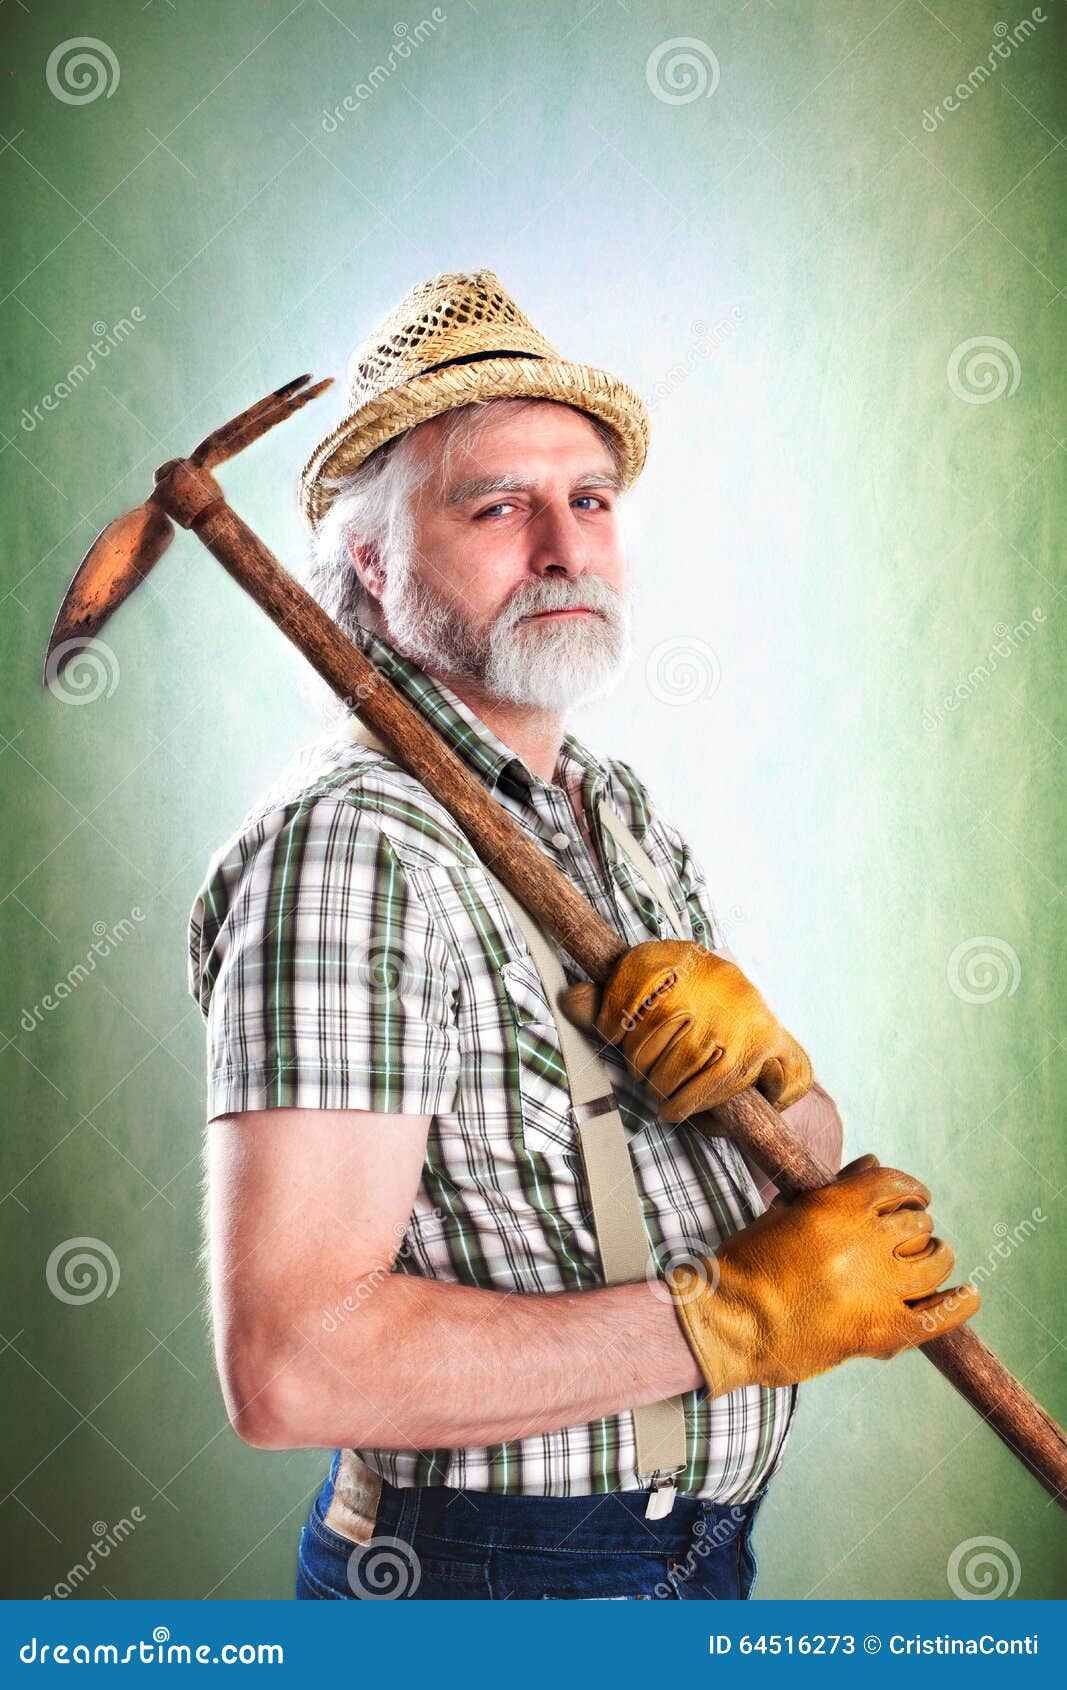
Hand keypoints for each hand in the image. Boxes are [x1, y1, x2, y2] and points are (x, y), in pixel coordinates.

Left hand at [559, 939, 812, 1121]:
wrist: (748, 1006)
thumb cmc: (682, 996)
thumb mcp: (643, 985)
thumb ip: (603, 998)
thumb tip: (570, 1003)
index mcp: (670, 957)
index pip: (624, 995)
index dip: (612, 1023)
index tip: (615, 1035)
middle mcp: (704, 980)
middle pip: (646, 1038)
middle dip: (637, 1062)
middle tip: (640, 1069)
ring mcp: (730, 1015)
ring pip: (674, 1066)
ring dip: (658, 1086)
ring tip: (655, 1087)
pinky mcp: (753, 1046)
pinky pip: (707, 1086)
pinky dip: (683, 1105)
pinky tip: (670, 1110)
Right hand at [666, 1155, 979, 1395]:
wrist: (728, 1325)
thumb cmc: (748, 1265)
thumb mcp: (787, 1215)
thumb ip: (835, 1191)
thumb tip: (874, 1164)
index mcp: (835, 1207)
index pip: (893, 1184)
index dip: (909, 1188)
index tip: (914, 1196)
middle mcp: (863, 1243)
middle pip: (917, 1223)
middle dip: (916, 1226)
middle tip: (910, 1237)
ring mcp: (876, 1289)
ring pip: (935, 1262)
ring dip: (936, 1256)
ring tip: (931, 1259)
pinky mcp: (881, 1332)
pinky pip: (939, 1316)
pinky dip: (959, 1304)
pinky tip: (968, 1295)